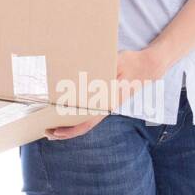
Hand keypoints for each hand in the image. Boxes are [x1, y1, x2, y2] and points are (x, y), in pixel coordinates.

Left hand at [44, 46, 165, 139]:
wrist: (148, 66)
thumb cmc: (132, 63)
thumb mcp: (118, 62)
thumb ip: (103, 69)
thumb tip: (86, 74)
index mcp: (108, 103)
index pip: (87, 123)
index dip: (70, 130)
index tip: (55, 132)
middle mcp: (105, 107)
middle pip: (82, 126)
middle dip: (64, 131)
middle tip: (45, 132)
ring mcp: (105, 105)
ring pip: (84, 120)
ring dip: (68, 124)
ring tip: (51, 125)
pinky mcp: (104, 100)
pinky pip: (88, 112)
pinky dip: (75, 114)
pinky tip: (66, 110)